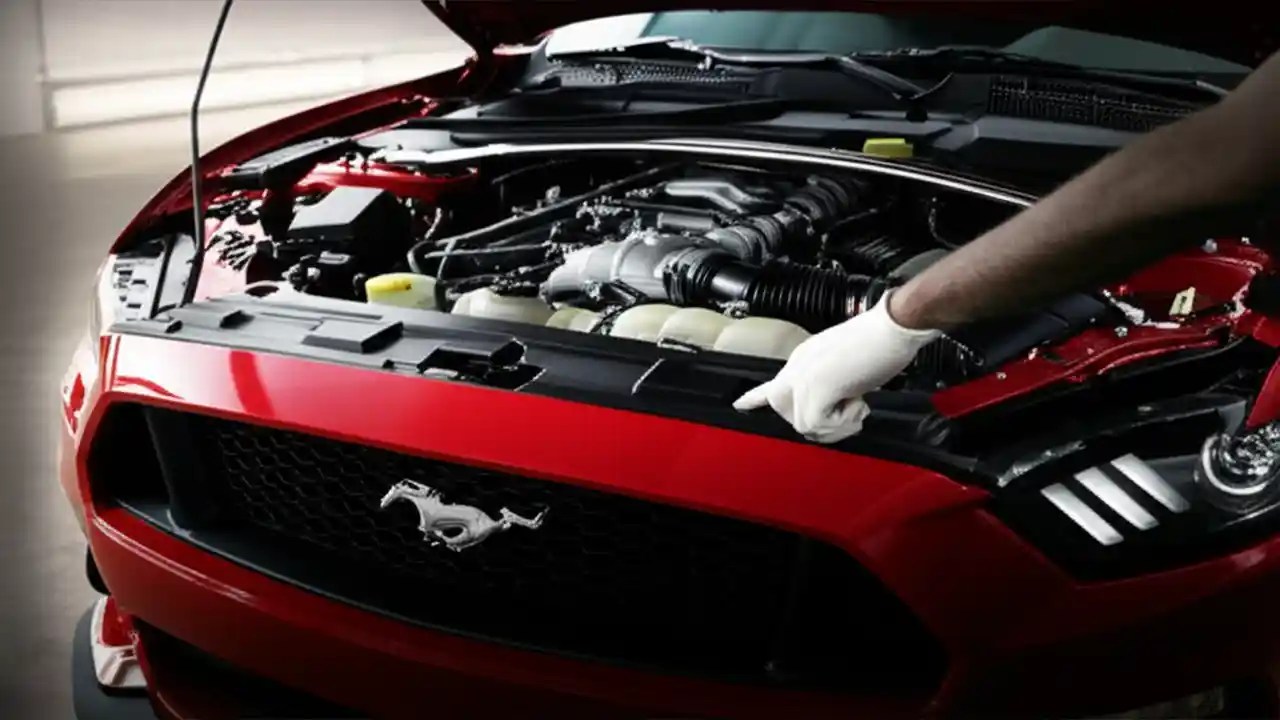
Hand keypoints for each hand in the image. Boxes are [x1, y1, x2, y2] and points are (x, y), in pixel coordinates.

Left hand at [733, 292, 939, 442]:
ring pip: (803, 425)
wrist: (893, 326)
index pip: (771, 383)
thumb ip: (833, 385)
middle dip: (815, 422)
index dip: (755, 398)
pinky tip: (860, 400)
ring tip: (858, 401)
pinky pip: (817, 425)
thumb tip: (838, 404)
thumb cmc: (881, 341)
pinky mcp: (815, 388)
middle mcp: (796, 367)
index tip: (738, 406)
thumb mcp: (848, 366)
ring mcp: (803, 377)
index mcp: (803, 359)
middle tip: (848, 406)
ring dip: (836, 425)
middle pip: (785, 413)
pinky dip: (843, 423)